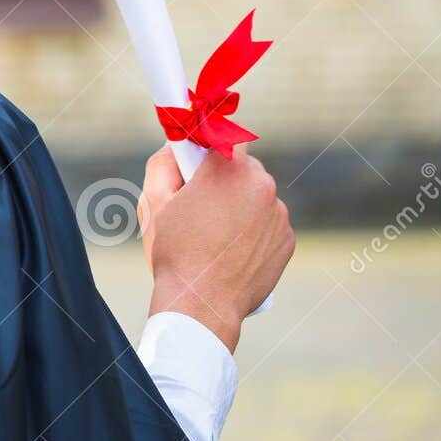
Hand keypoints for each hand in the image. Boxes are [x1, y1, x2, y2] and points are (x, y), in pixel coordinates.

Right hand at [137, 145, 294, 351]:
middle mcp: (261, 184)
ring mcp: (278, 213)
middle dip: (223, 179)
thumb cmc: (175, 252)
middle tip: (199, 205)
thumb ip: (163, 162)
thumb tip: (175, 146)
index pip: (224, 136)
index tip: (198, 155)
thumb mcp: (153, 202)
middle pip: (242, 168)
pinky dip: (253, 232)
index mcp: (227, 169)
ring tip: (214, 237)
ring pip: (256, 197)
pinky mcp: (288, 238)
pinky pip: (268, 224)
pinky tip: (230, 252)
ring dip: (239, 207)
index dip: (209, 146)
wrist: (202, 304)